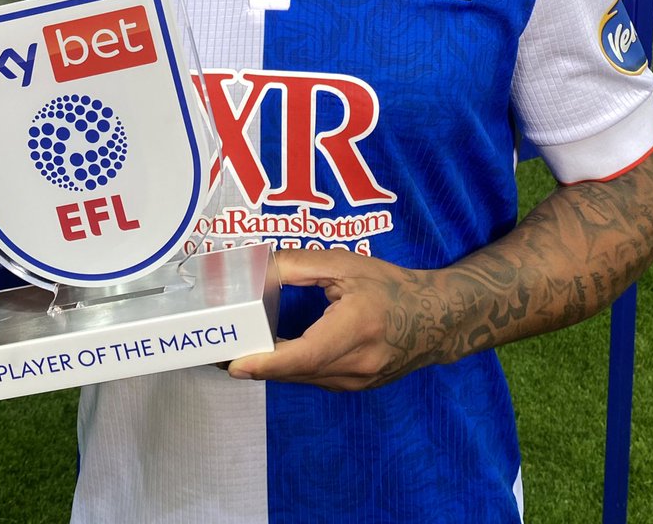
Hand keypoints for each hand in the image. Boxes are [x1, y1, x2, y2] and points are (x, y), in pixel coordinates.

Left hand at [228, 249, 445, 391]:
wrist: (437, 320)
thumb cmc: (390, 286)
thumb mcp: (346, 265)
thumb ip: (301, 266)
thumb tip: (258, 270)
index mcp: (358, 327)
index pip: (307, 353)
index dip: (268, 361)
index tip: (235, 363)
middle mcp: (358, 363)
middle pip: (296, 369)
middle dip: (255, 363)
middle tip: (216, 352)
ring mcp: (357, 381)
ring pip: (302, 377)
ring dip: (269, 367)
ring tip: (234, 350)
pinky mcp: (355, 386)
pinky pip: (313, 377)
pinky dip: (290, 367)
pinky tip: (270, 352)